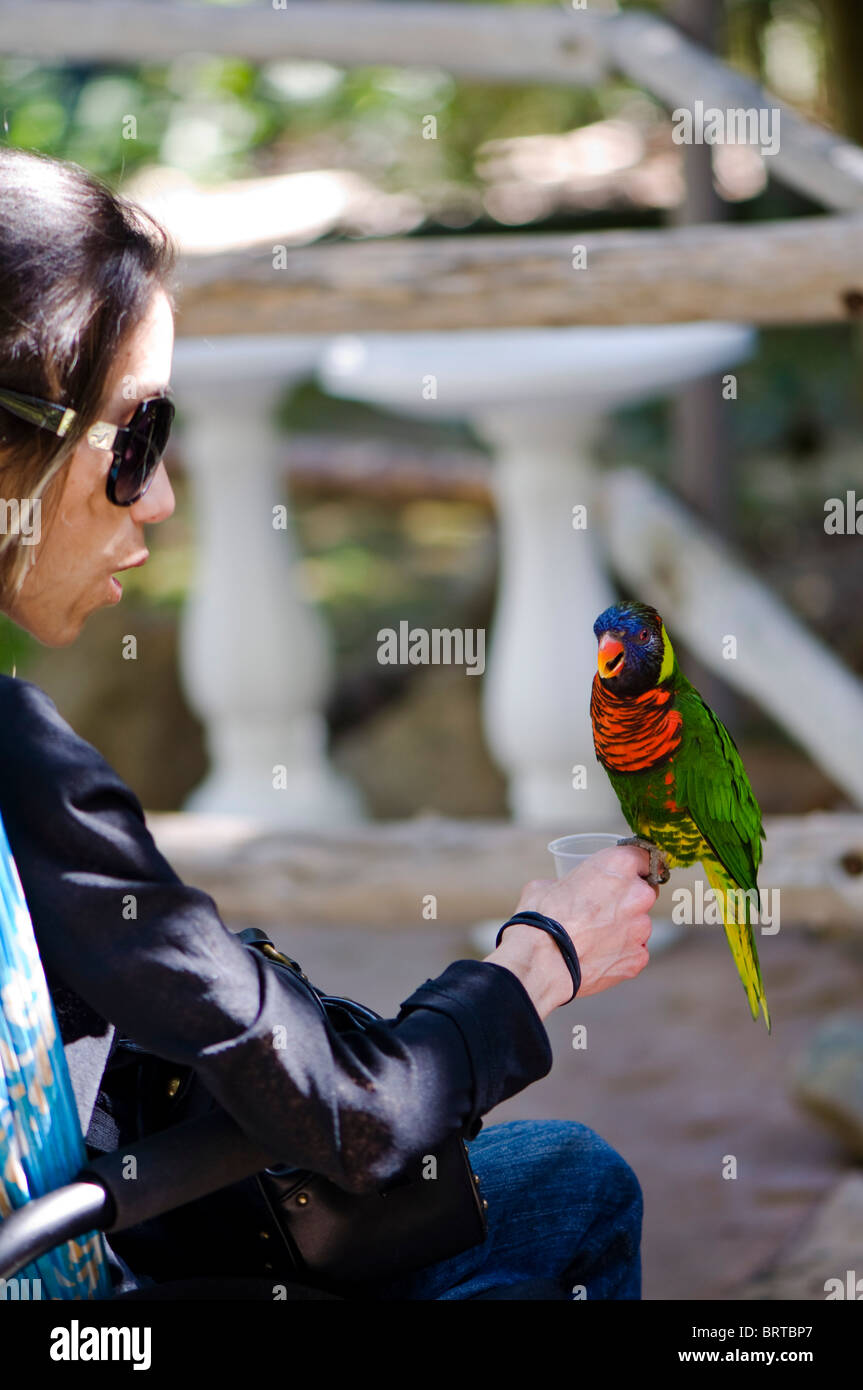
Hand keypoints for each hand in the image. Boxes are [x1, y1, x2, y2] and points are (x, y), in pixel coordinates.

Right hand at [486, 847, 657, 1017]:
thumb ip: (569, 883)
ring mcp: (641, 928)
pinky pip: (634, 951)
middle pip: (643, 892)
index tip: (627, 873)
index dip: (634, 866)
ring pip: (638, 925)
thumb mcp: (547, 885)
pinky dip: (620, 954)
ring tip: (593, 939)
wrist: (543, 962)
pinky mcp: (639, 957)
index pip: (643, 856)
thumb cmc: (542, 918)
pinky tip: (597, 957)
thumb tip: (566, 891)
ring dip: (622, 929)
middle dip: (627, 900)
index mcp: (618, 865)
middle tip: (601, 910)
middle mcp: (637, 894)